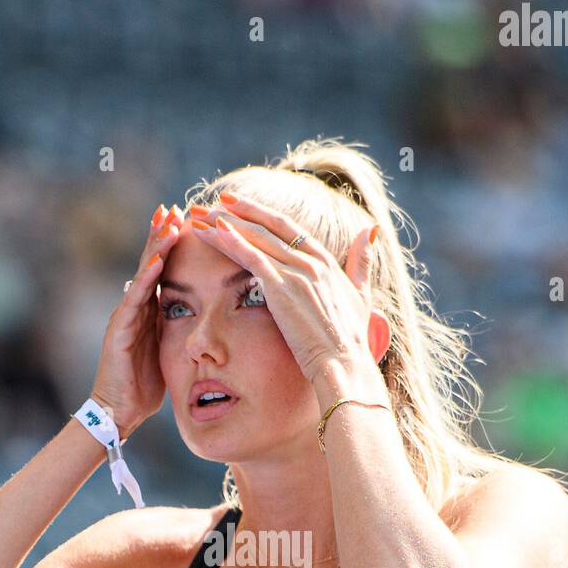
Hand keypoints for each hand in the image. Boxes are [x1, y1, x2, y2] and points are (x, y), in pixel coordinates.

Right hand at [91, 204, 184, 435]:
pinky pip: (135, 300)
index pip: (160, 271)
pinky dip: (145, 279)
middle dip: (160, 235)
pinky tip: (155, 261)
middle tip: (173, 207)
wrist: (120, 411)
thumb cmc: (143, 385)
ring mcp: (125, 316)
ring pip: (142, 275)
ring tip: (166, 222)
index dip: (170, 246)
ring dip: (155, 247)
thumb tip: (194, 315)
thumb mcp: (166, 350)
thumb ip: (174, 329)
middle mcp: (134, 308)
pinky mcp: (121, 330)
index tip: (185, 220)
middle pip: (149, 263)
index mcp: (147, 311)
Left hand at [191, 192, 386, 384]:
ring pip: (255, 238)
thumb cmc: (350, 342)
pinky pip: (251, 258)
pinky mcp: (282, 288)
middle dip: (238, 211)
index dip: (261, 214)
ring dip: (224, 224)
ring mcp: (296, 272)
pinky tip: (212, 232)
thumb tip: (369, 230)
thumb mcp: (361, 295)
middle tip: (211, 202)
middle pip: (268, 226)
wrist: (344, 365)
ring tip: (198, 216)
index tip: (237, 204)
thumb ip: (361, 262)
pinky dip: (231, 242)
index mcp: (326, 262)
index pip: (288, 228)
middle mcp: (311, 261)